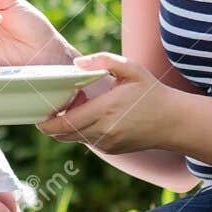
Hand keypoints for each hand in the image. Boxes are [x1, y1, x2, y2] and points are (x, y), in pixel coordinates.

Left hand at [35, 52, 175, 153]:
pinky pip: (87, 141)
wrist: (173, 122)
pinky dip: (82, 131)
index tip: (38, 116)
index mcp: (106, 110)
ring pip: (75, 138)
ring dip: (67, 127)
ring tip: (73, 108)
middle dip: (52, 125)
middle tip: (49, 110)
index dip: (47, 122)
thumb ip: (103, 61)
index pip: (66, 123)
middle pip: (65, 134)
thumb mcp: (131, 69)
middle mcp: (104, 131)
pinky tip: (91, 115)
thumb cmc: (151, 92)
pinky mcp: (111, 150)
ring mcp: (107, 143)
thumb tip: (77, 64)